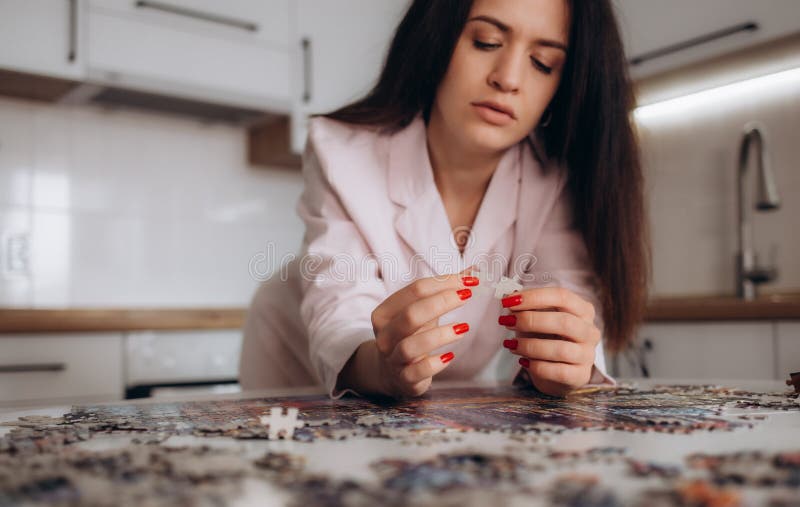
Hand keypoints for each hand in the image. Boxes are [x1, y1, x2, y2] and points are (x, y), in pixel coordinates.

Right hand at [366, 267, 477, 397]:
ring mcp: (392, 359)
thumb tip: (473, 270)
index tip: (469, 281)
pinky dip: (435, 364)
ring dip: (440, 335)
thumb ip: (444, 291)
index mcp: (386, 312)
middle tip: (467, 296)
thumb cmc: (410, 335)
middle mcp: (385, 335)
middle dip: (442, 302)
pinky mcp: (404, 379)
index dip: (443, 282)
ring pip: (411, 345)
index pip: (415, 290)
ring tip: (463, 328)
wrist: (391, 373)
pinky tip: (450, 356)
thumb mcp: (422, 312)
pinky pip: (417, 372)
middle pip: (411, 314)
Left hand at [497, 287, 599, 396]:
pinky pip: (558, 371)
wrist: (556, 373)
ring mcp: (587, 355)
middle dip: (531, 320)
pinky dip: (537, 366)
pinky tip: (524, 361)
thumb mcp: (538, 319)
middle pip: (564, 322)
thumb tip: (509, 298)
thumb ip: (527, 308)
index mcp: (583, 310)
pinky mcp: (580, 376)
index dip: (534, 297)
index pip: (562, 296)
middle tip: (507, 322)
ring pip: (561, 349)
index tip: (509, 301)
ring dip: (530, 345)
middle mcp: (590, 331)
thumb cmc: (547, 339)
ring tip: (511, 344)